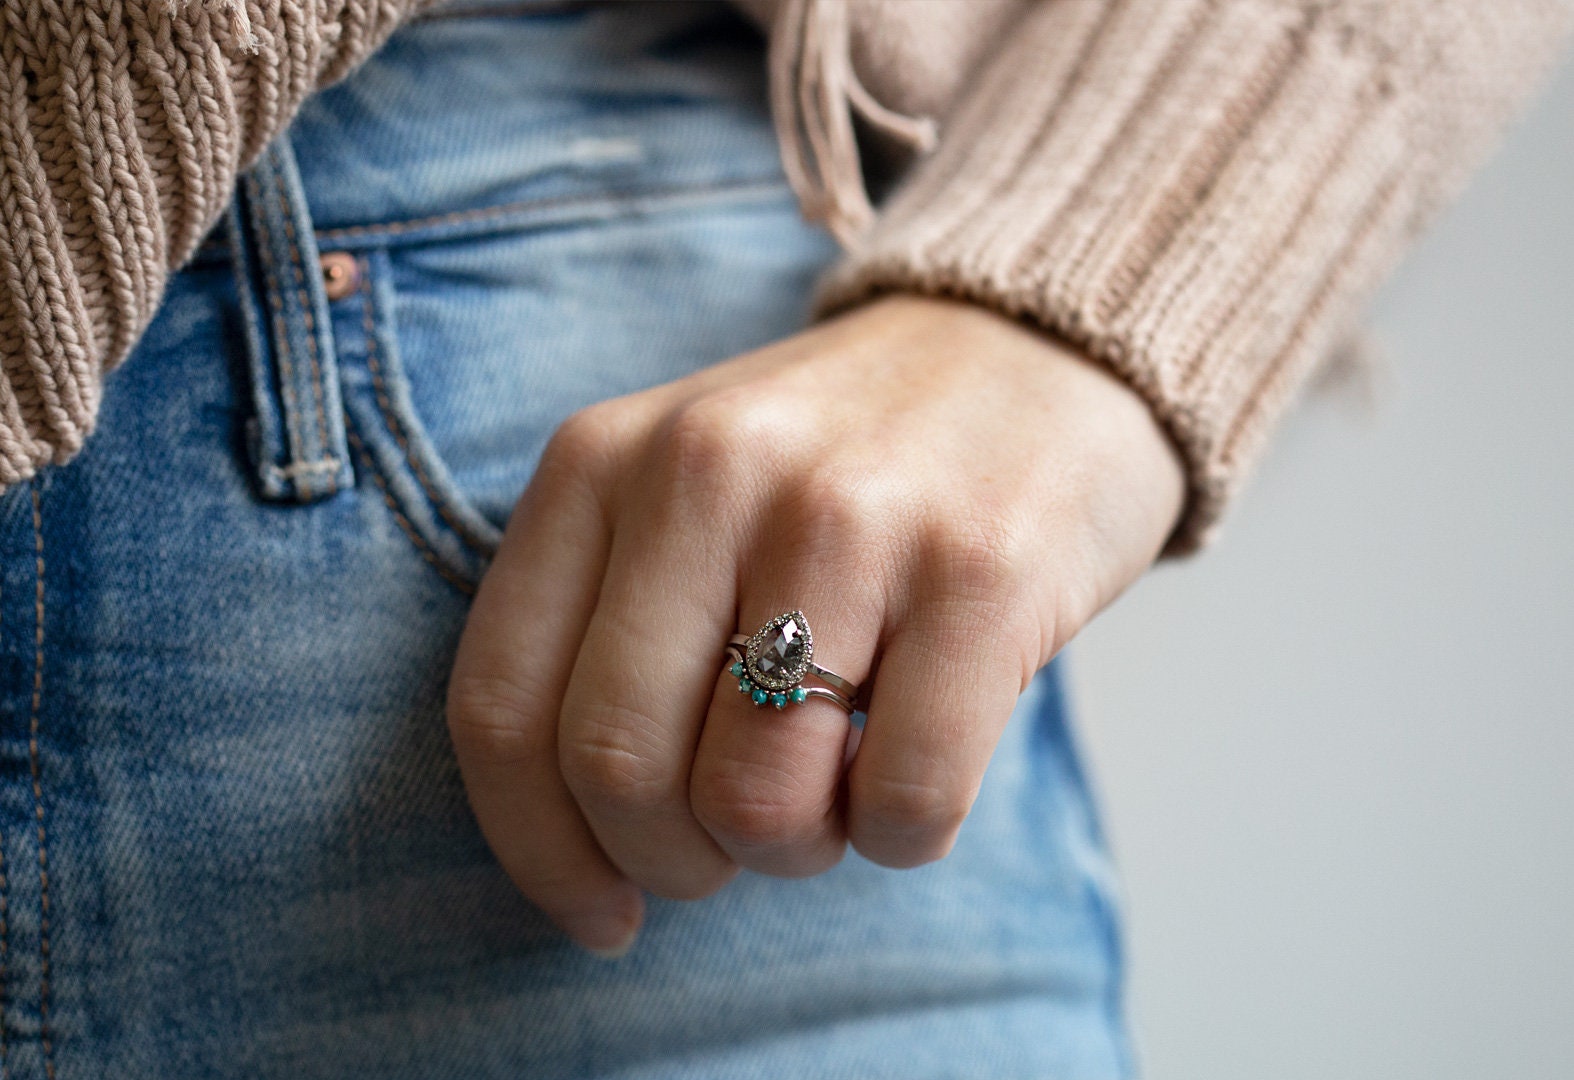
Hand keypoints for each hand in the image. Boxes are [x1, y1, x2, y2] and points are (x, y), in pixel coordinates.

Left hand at [446, 294, 1184, 954]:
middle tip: (737, 846)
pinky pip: (905, 802)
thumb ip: (606, 628)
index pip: (500, 708)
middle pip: (617, 770)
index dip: (538, 849)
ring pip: (754, 801)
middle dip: (676, 861)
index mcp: (600, 460)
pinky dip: (903, 838)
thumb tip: (582, 853)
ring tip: (836, 792)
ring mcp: (845, 516)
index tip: (600, 911)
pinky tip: (913, 779)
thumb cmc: (840, 463)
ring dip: (796, 850)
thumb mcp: (681, 492)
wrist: (1034, 346)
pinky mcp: (980, 572)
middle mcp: (706, 472)